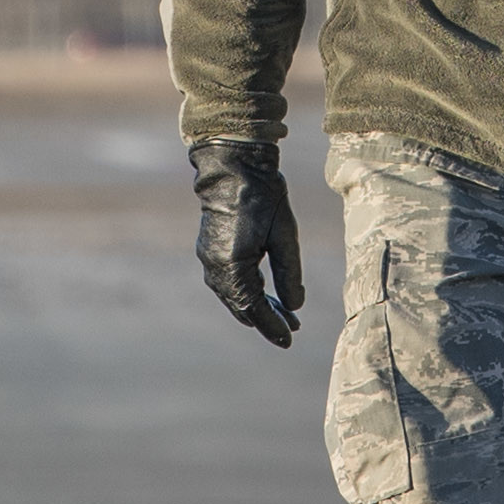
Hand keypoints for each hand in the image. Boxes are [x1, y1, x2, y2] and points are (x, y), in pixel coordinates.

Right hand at [189, 139, 303, 347]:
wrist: (233, 164)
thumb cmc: (262, 195)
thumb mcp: (284, 235)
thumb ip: (289, 274)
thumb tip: (294, 307)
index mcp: (232, 266)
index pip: (253, 309)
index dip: (272, 326)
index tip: (289, 339)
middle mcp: (214, 267)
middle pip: (240, 306)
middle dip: (266, 320)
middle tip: (291, 331)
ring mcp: (208, 258)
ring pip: (233, 295)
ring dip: (256, 306)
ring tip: (284, 316)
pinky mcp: (210, 249)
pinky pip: (227, 281)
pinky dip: (246, 291)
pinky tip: (264, 292)